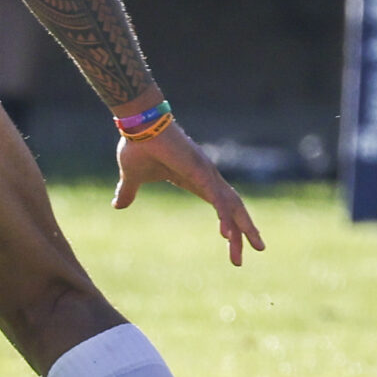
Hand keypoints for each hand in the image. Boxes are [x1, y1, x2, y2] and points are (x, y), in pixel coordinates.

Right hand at [114, 122, 264, 266]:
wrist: (137, 126)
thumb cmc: (138, 147)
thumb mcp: (133, 178)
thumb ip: (129, 192)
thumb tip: (118, 206)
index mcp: (198, 181)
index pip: (222, 206)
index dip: (233, 222)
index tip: (237, 240)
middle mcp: (209, 179)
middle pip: (234, 209)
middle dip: (246, 231)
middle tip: (259, 250)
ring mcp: (207, 174)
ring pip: (231, 207)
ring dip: (241, 229)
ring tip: (250, 250)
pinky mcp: (200, 171)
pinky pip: (216, 198)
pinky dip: (225, 216)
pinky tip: (229, 235)